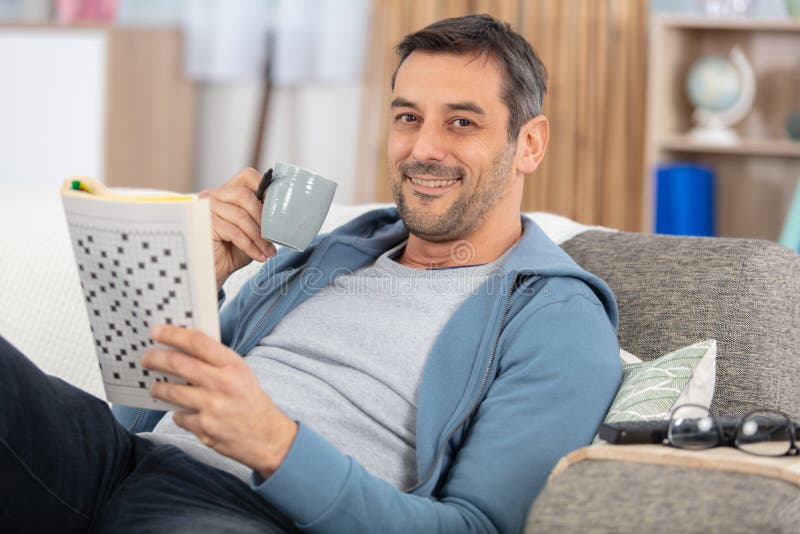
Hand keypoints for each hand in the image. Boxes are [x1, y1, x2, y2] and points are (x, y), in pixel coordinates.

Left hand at [141, 324, 297, 478]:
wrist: (267, 437)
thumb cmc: (250, 400)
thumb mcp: (241, 373)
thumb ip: (216, 362)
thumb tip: (183, 350)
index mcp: (232, 365)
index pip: (197, 342)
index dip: (173, 334)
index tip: (157, 332)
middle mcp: (222, 383)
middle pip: (177, 363)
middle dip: (155, 358)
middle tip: (147, 358)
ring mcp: (211, 407)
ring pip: (170, 391)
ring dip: (158, 388)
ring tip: (156, 387)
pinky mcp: (204, 428)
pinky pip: (178, 416)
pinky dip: (179, 413)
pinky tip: (186, 412)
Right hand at [199, 167, 276, 288]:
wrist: (213, 272)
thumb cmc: (232, 251)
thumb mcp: (251, 231)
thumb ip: (261, 217)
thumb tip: (283, 211)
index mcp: (226, 192)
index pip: (248, 176)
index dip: (265, 188)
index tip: (277, 209)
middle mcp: (213, 195)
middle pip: (244, 195)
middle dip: (263, 218)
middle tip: (273, 238)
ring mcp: (205, 208)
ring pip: (240, 216)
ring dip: (258, 237)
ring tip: (268, 251)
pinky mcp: (203, 224)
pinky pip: (234, 232)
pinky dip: (250, 246)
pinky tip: (258, 256)